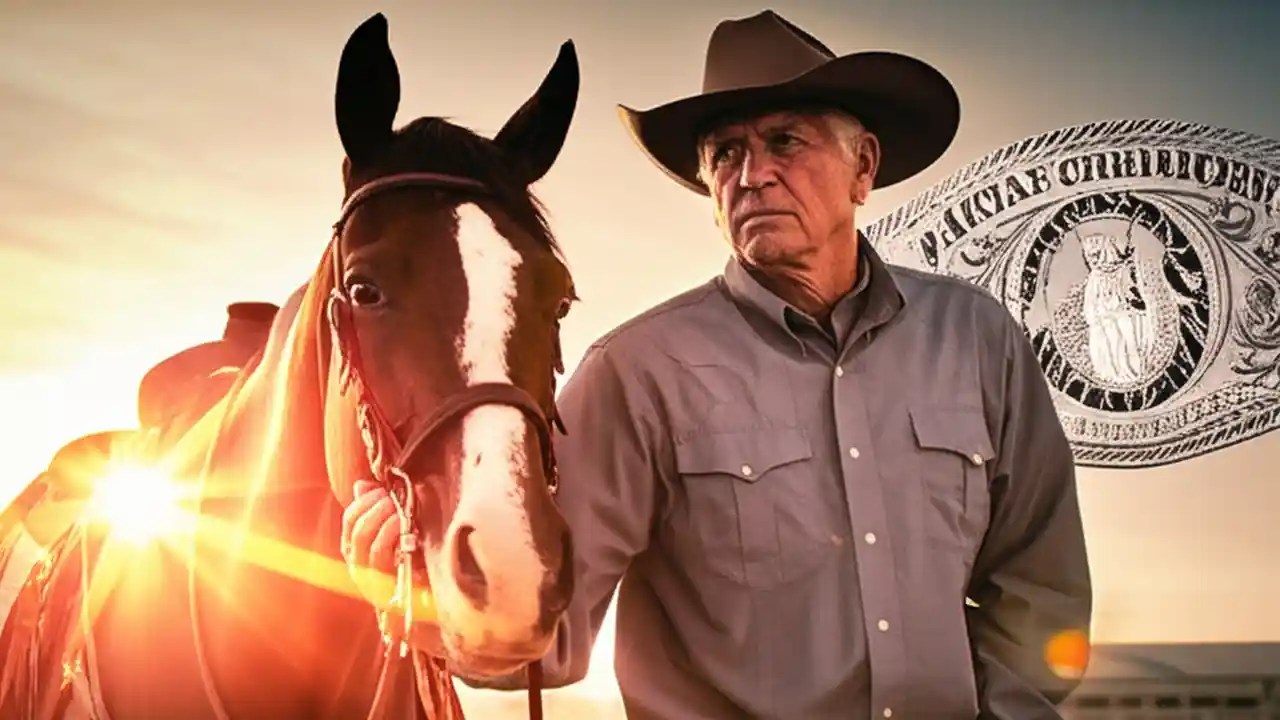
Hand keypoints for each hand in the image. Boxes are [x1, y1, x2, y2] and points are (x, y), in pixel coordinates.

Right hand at [341, 480, 401, 608]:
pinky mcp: (384, 586)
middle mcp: (358, 564)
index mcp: (355, 549)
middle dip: (373, 508)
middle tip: (391, 497)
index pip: (350, 519)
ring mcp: (370, 577)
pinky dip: (390, 535)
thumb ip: (376, 509)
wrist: (425, 602)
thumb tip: (362, 485)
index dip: (363, 501)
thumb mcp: (394, 532)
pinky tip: (402, 525)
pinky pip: (382, 556)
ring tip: (397, 508)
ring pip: (366, 542)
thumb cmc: (411, 561)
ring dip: (382, 519)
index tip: (380, 489)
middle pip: (357, 530)